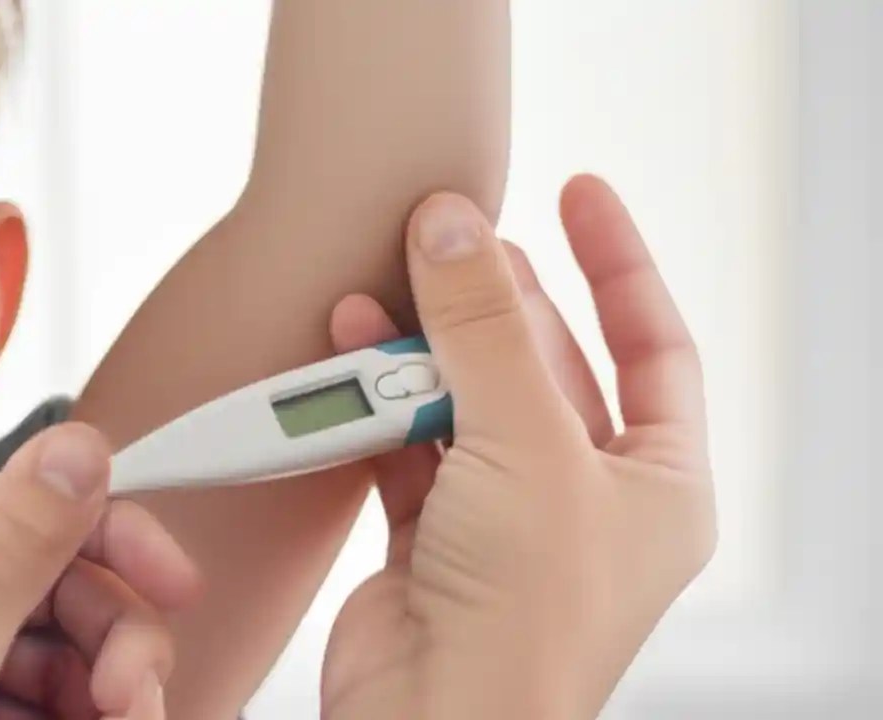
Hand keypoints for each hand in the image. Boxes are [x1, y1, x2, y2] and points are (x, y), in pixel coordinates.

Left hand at [0, 423, 200, 719]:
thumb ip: (17, 548)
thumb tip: (83, 446)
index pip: (33, 504)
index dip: (118, 542)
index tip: (182, 586)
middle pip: (45, 584)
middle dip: (106, 644)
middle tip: (136, 704)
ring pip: (36, 648)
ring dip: (89, 691)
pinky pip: (6, 693)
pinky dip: (48, 717)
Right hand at [320, 175, 715, 719]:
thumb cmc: (524, 617)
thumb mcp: (525, 444)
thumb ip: (483, 329)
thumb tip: (451, 225)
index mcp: (658, 485)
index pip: (656, 345)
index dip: (620, 262)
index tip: (579, 192)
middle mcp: (586, 500)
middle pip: (544, 366)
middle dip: (495, 303)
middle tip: (450, 237)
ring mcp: (506, 520)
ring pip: (465, 402)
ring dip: (421, 352)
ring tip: (384, 290)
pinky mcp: (432, 538)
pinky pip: (408, 446)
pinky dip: (377, 404)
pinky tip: (351, 353)